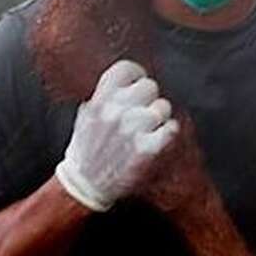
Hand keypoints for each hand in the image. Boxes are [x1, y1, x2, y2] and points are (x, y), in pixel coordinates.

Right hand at [54, 60, 177, 211]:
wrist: (85, 185)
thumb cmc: (87, 149)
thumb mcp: (87, 115)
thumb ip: (104, 95)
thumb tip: (125, 79)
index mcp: (99, 100)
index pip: (126, 69)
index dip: (136, 75)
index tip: (137, 85)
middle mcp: (114, 111)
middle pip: (149, 86)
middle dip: (149, 99)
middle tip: (143, 112)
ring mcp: (131, 129)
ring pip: (163, 107)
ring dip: (159, 118)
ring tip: (149, 129)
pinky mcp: (145, 149)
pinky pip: (171, 128)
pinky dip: (169, 133)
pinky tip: (159, 138)